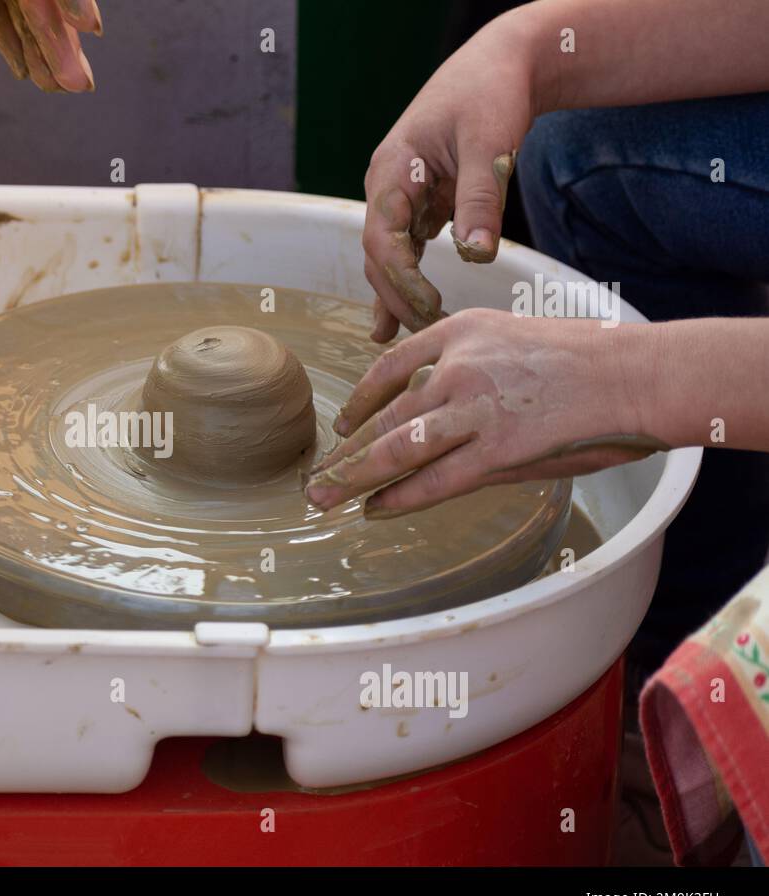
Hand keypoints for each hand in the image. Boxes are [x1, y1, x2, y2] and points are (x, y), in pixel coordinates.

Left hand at [305, 309, 666, 517]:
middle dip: (346, 453)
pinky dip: (399, 497)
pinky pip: (434, 479)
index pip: (390, 367)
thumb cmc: (584, 362)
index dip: (360, 402)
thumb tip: (434, 421)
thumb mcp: (514, 346)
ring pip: (397, 448)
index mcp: (460, 331)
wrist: (635, 373)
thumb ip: (467, 381)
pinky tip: (375, 509)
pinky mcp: (496, 448)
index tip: (342, 426)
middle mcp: (458, 365)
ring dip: (355, 477)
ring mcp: (474, 406)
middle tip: (316, 478)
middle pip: (386, 416)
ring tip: (326, 498)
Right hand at [361, 12, 541, 340]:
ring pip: (388, 256)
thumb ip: (481, 199)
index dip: (403, 279)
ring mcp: (401, 196)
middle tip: (428, 332)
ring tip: (396, 339)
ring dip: (395, 295)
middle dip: (398, 296)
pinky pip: (406, 250)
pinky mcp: (421, 203)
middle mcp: (387, 187)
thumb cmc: (491, 92)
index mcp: (392, 170)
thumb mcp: (490, 142)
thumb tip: (477, 257)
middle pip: (379, 255)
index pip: (383, 239)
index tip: (433, 307)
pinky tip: (403, 314)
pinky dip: (406, 280)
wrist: (501, 63)